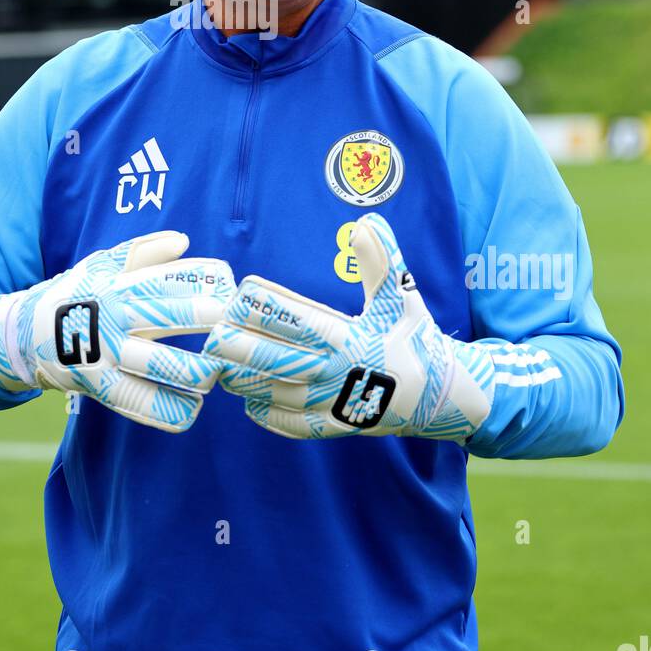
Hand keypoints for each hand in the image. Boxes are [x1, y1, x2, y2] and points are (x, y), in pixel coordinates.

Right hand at [0, 230, 235, 431]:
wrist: (26, 335)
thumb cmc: (77, 294)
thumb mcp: (101, 264)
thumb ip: (143, 251)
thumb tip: (183, 241)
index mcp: (117, 287)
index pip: (167, 284)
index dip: (204, 290)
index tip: (233, 297)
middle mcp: (111, 320)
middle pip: (166, 320)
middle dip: (208, 325)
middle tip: (236, 332)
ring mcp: (104, 356)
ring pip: (158, 366)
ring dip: (195, 372)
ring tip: (218, 373)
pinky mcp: (98, 388)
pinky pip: (139, 403)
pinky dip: (169, 410)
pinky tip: (192, 410)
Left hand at [203, 214, 494, 440]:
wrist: (440, 398)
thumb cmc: (414, 340)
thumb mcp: (401, 298)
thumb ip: (382, 261)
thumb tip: (367, 223)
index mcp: (348, 339)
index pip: (296, 320)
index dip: (265, 308)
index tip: (240, 295)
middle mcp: (334, 373)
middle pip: (275, 359)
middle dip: (239, 347)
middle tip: (211, 335)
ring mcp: (331, 404)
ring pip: (275, 393)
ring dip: (244, 380)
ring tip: (219, 365)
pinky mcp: (332, 427)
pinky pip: (290, 423)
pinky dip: (266, 413)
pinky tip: (246, 401)